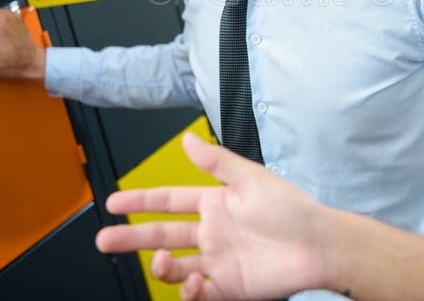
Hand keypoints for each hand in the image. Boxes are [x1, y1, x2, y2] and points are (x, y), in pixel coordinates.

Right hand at [95, 132, 332, 299]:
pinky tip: (191, 282)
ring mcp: (218, 261)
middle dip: (131, 238)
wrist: (319, 246)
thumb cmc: (293, 209)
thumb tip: (187, 139)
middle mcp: (213, 232)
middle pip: (161, 235)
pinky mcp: (228, 287)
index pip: (168, 201)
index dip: (141, 202)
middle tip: (105, 240)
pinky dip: (187, 292)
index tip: (114, 203)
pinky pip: (196, 293)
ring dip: (160, 265)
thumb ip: (216, 161)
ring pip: (174, 266)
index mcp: (215, 202)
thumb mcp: (251, 178)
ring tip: (162, 260)